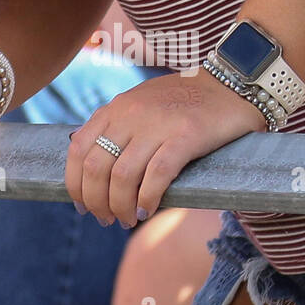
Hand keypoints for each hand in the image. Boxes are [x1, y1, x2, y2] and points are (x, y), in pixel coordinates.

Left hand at [66, 69, 266, 227]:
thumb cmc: (183, 102)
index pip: (77, 150)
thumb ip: (116, 128)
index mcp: (114, 109)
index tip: (83, 205)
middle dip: (96, 202)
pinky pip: (157, 175)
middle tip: (107, 220)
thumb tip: (94, 167)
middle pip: (95, 168)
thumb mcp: (138, 105)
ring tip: (128, 220)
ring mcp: (156, 124)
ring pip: (122, 176)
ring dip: (120, 207)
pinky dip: (147, 199)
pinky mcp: (186, 136)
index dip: (75, 184)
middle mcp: (129, 115)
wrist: (229, 84)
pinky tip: (147, 211)